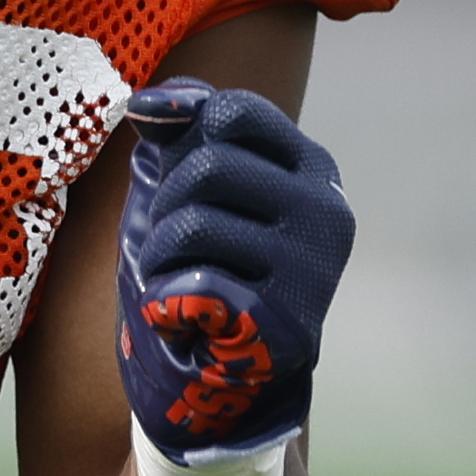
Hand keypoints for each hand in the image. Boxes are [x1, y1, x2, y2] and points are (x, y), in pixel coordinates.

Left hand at [114, 82, 352, 467]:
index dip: (185, 136)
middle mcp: (326, 213)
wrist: (222, 372)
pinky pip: (192, 286)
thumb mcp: (193, 184)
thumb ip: (181, 131)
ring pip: (192, 225)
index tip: (172, 167)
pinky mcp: (283, 327)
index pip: (234, 112)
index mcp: (312, 169)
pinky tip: (186, 318)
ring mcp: (312, 271)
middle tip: (176, 245)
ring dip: (160, 257)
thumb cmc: (204, 263)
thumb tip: (149, 103)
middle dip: (166, 204)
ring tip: (181, 282)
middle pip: (206, 166)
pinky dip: (166, 302)